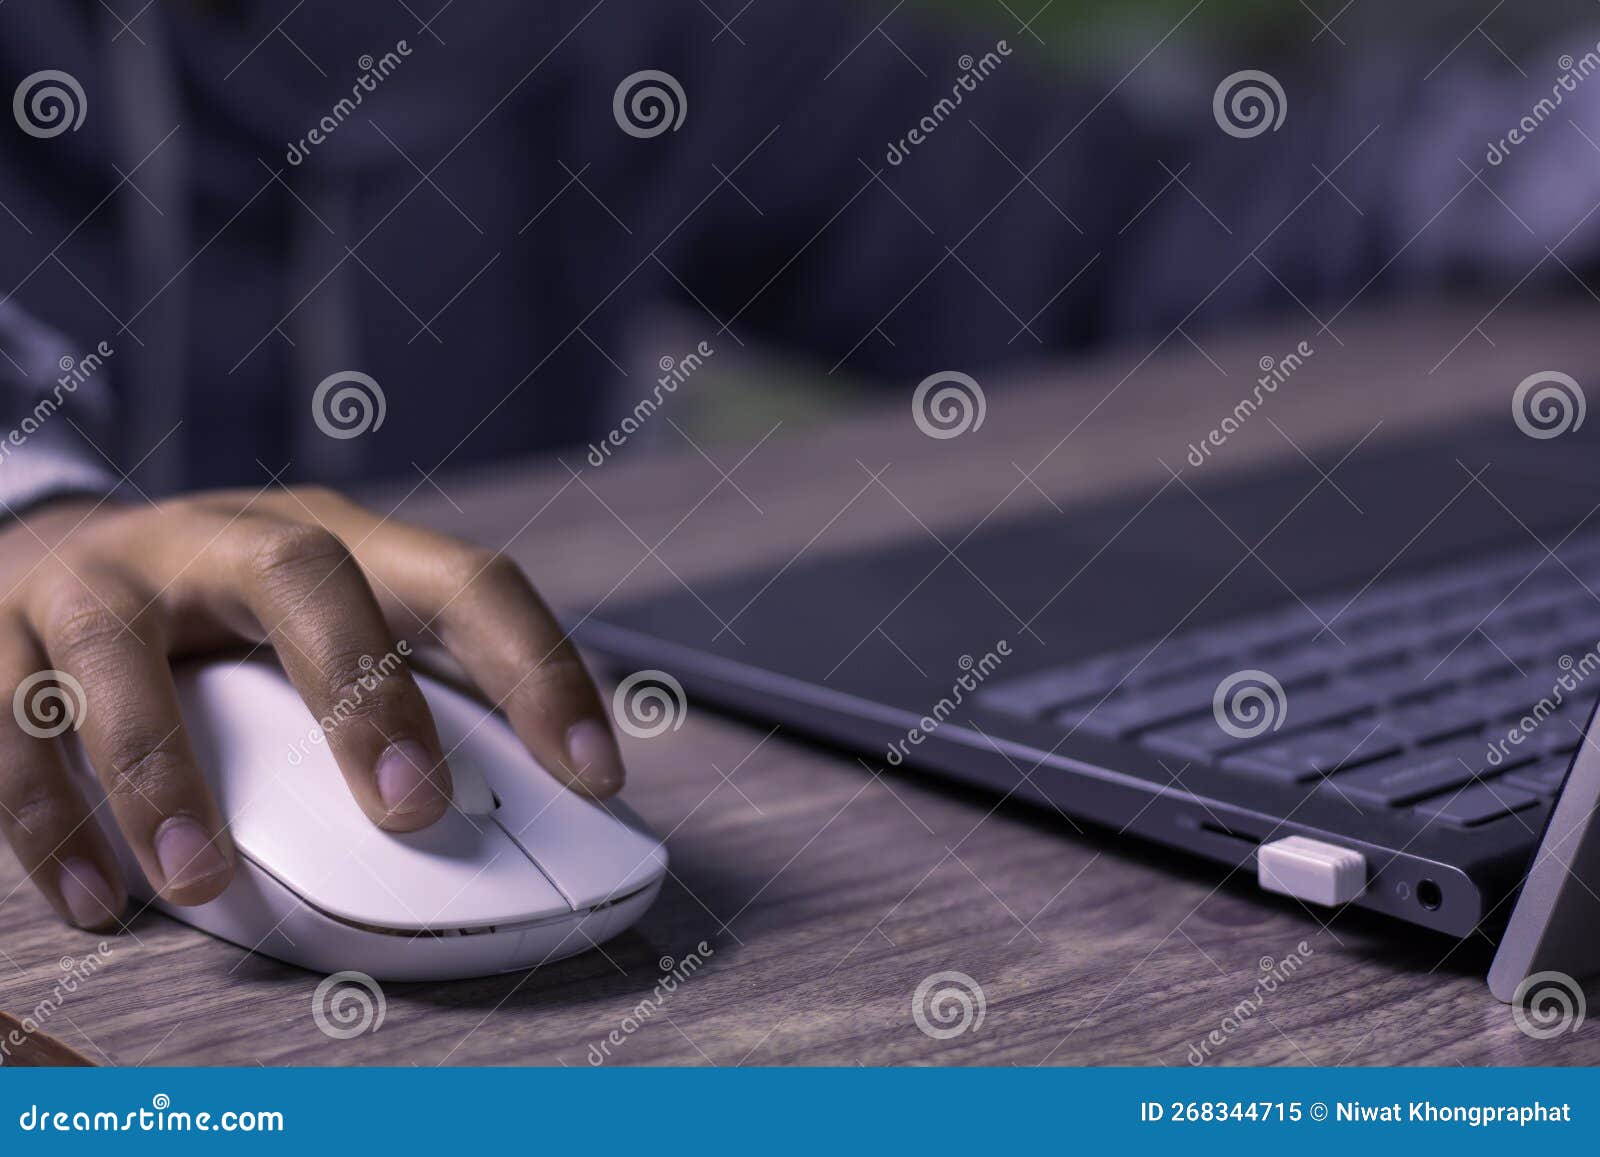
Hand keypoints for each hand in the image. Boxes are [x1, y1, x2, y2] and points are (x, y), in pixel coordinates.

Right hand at [0, 487, 622, 929]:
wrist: (50, 550)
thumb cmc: (224, 613)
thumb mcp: (327, 624)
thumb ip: (408, 690)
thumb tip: (529, 797)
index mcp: (337, 539)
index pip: (463, 581)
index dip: (537, 669)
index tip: (594, 774)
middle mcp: (223, 540)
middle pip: (307, 576)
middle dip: (365, 692)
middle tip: (415, 810)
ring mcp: (106, 578)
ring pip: (125, 653)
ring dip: (162, 773)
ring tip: (203, 883)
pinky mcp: (3, 630)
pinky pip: (13, 722)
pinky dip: (51, 817)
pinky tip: (98, 896)